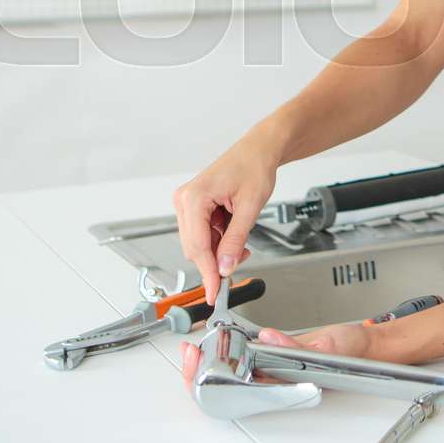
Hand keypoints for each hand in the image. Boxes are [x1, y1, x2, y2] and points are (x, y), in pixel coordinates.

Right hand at [172, 133, 280, 302]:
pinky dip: (218, 241)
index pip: (198, 247)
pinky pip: (202, 233)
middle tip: (240, 262)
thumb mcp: (250, 207)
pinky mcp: (194, 206)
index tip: (214, 293)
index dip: (208, 273)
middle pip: (195, 247)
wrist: (258, 150)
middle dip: (216, 260)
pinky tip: (233, 235)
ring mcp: (187, 202)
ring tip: (242, 244)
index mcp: (195, 198)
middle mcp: (185, 200)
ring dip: (219, 250)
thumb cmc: (255, 167)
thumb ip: (236, 239)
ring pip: (198, 243)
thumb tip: (225, 266)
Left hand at [180, 323, 376, 392]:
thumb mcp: (328, 347)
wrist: (366, 347)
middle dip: (201, 371)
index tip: (197, 360)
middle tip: (188, 352)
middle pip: (228, 384)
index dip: (211, 377)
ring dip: (211, 361)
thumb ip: (298, 347)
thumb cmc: (352, 353)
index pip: (238, 390)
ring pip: (233, 372)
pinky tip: (217, 340)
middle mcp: (274, 381)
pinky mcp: (276, 358)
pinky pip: (246, 357)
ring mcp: (273, 371)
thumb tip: (269, 340)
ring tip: (194, 348)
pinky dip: (228, 348)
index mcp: (284, 385)